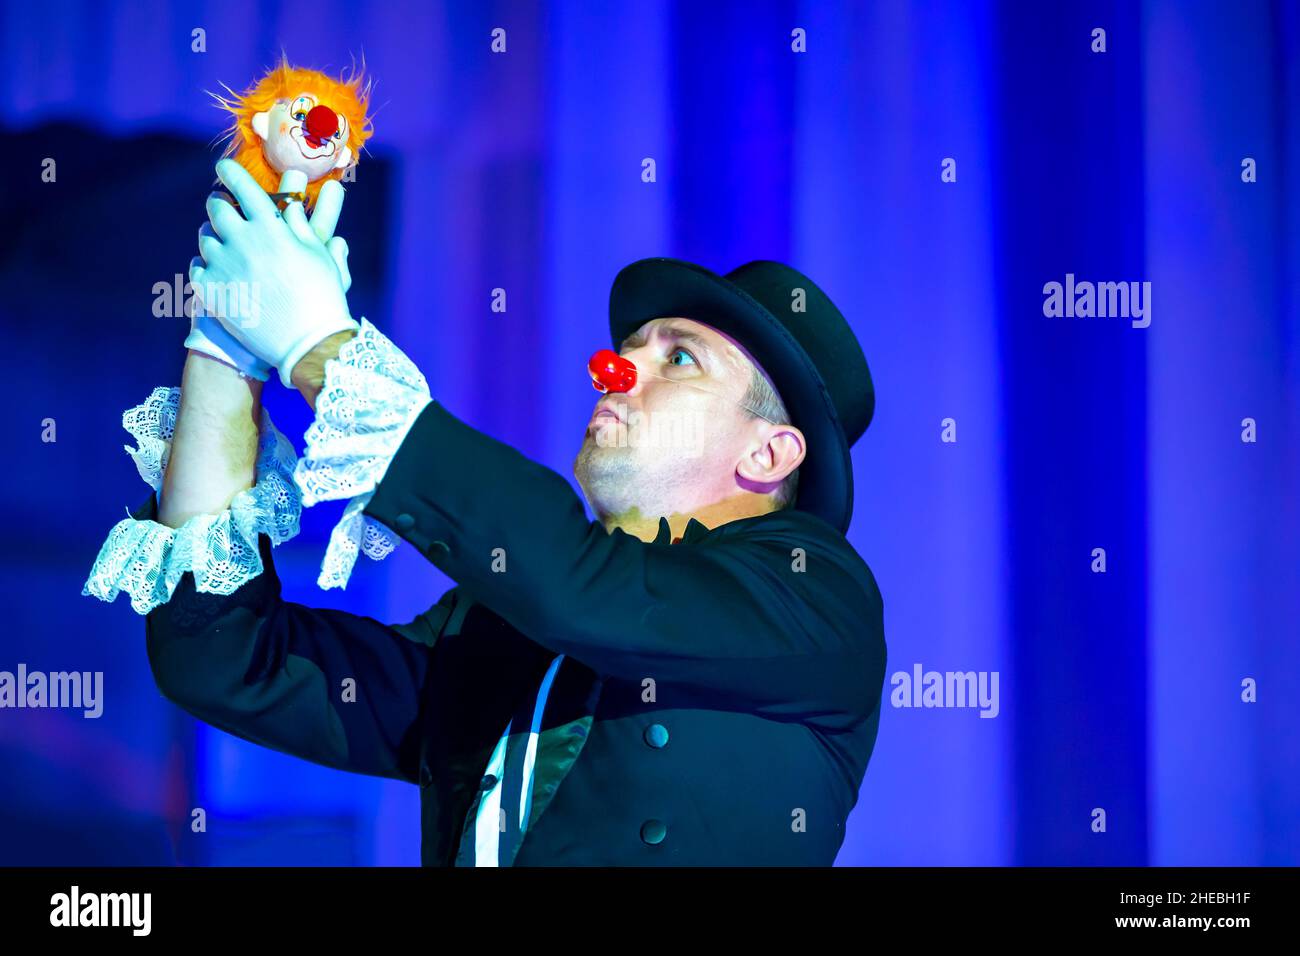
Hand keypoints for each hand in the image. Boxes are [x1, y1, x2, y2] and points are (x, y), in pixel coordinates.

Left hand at [189, 159, 359, 388]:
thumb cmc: (322, 297)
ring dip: (213, 235)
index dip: (231, 172)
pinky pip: (197, 267)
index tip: (224, 167)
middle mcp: (242, 241)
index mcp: (270, 228)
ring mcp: (223, 266)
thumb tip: (288, 206)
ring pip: (205, 238)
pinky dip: (205, 264)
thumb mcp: (319, 256)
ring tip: (222, 241)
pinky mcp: (211, 291)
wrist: (307, 344)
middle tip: (223, 206)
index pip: (243, 187)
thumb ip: (300, 226)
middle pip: (217, 208)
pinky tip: (216, 269)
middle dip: (219, 203)